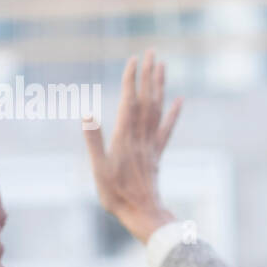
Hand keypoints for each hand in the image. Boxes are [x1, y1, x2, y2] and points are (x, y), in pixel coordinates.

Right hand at [84, 49, 181, 243]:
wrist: (143, 214)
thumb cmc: (117, 195)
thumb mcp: (98, 169)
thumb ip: (94, 141)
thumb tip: (87, 114)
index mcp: (125, 137)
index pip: (130, 102)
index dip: (132, 80)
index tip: (134, 60)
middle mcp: (141, 137)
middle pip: (147, 100)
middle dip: (149, 75)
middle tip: (152, 52)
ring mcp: (151, 144)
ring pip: (158, 109)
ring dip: (160, 87)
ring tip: (163, 66)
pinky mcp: (157, 153)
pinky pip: (167, 129)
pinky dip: (174, 113)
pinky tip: (180, 100)